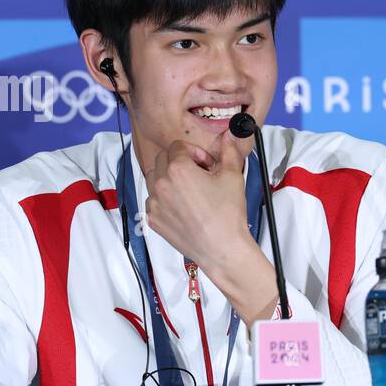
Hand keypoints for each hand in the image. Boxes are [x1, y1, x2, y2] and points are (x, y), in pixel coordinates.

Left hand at [144, 134, 280, 325]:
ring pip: (155, 179)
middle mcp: (161, 184)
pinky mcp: (153, 220)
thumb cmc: (228, 215)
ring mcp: (154, 204)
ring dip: (169, 179)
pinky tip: (184, 208)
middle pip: (163, 160)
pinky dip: (165, 199)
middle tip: (198, 176)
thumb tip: (230, 135)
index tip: (206, 165)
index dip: (194, 152)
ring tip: (190, 192)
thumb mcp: (233, 176)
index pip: (177, 146)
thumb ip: (229, 151)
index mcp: (178, 169)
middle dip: (179, 163)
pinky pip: (153, 201)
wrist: (222, 249)